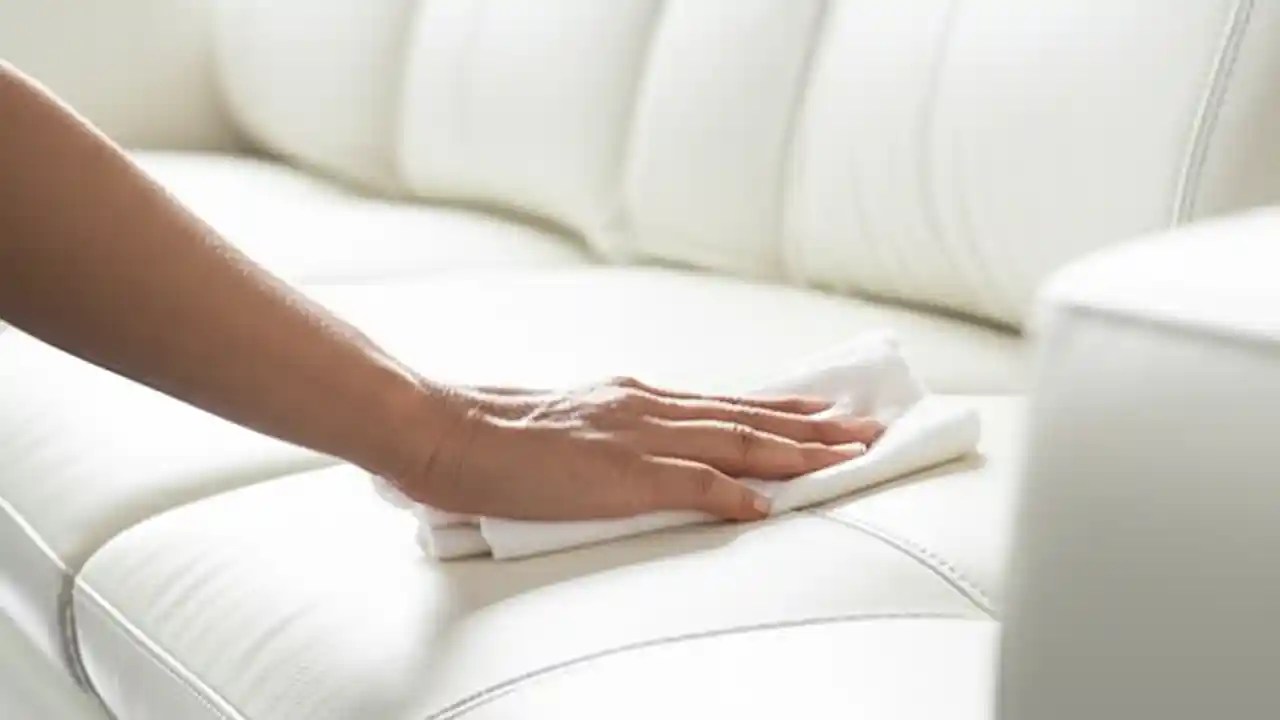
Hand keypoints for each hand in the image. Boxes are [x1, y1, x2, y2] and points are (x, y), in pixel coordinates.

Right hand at [390, 377, 884, 521]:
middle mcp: (647, 406)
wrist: (449, 431)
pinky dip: (735, 493)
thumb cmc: (498, 434)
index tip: (822, 409)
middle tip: (867, 426)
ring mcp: (637, 436)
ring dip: (798, 450)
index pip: (724, 402)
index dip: (780, 408)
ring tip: (848, 455)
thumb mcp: (571, 425)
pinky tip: (768, 506)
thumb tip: (648, 458)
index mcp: (634, 397)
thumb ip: (615, 436)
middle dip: (814, 424)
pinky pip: (692, 483)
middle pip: (747, 414)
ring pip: (737, 439)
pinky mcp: (619, 472)